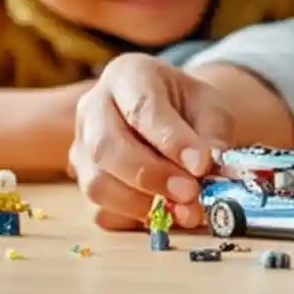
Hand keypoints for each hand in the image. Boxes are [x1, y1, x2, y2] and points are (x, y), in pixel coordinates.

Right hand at [70, 54, 231, 231]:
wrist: (172, 115)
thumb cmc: (189, 107)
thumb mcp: (211, 107)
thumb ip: (212, 135)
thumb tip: (206, 167)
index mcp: (127, 75)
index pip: (142, 107)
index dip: (171, 140)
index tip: (200, 165)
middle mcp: (93, 107)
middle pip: (107, 147)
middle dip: (152, 176)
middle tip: (191, 193)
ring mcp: (81, 145)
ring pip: (97, 183)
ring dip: (143, 204)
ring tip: (184, 210)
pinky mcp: (82, 180)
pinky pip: (100, 210)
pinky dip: (134, 219)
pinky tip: (164, 214)